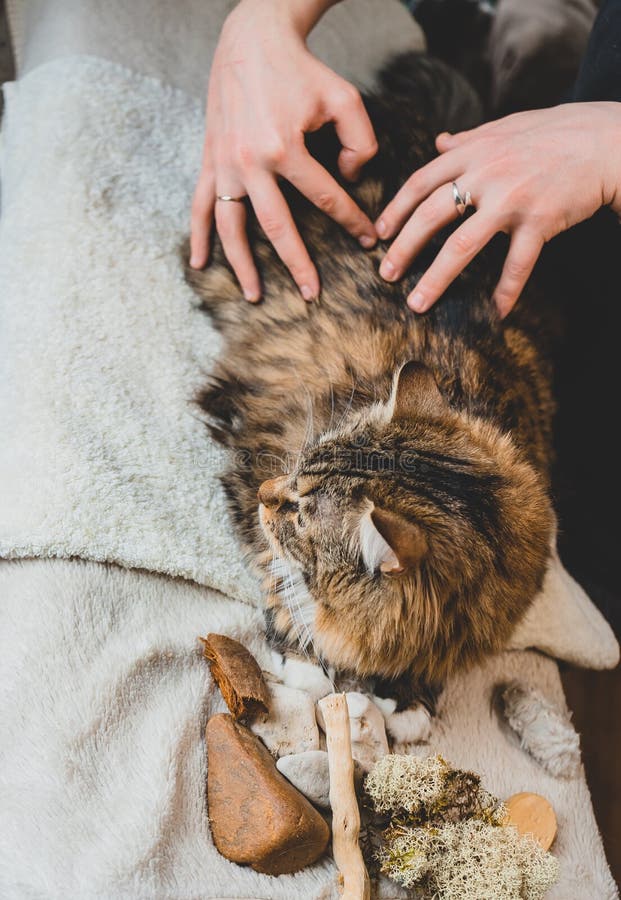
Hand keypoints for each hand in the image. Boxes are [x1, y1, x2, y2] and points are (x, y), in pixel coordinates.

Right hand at [190, 0, 377, 301]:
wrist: (251, 40)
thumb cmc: (302, 71)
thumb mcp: (345, 98)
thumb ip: (361, 142)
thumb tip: (347, 178)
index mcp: (285, 148)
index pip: (326, 198)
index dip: (350, 222)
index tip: (366, 242)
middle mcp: (250, 162)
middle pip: (276, 227)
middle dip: (297, 265)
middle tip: (312, 295)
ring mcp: (225, 164)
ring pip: (232, 227)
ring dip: (243, 265)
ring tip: (255, 295)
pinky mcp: (210, 160)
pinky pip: (201, 206)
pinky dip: (199, 236)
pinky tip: (200, 263)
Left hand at [377, 102, 620, 316]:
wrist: (604, 140)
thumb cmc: (553, 133)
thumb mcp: (504, 127)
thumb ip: (467, 139)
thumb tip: (438, 142)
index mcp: (472, 152)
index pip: (420, 182)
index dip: (395, 209)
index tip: (378, 233)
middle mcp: (485, 175)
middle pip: (431, 216)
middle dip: (404, 248)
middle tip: (386, 274)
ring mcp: (511, 199)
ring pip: (463, 245)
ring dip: (436, 278)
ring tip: (417, 304)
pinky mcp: (540, 220)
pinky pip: (517, 263)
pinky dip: (506, 290)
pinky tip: (496, 312)